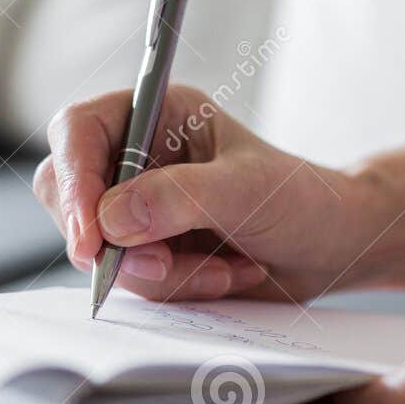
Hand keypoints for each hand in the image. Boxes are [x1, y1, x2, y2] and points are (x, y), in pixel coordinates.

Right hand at [35, 87, 404, 301]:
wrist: (336, 249)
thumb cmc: (303, 201)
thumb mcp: (245, 191)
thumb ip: (178, 198)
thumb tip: (112, 218)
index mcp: (156, 114)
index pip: (78, 131)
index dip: (74, 182)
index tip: (92, 238)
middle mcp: (138, 158)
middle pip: (68, 193)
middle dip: (110, 241)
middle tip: (160, 265)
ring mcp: (139, 209)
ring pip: (101, 250)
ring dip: (164, 273)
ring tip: (227, 265)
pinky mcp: (149, 253)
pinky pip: (132, 282)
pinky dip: (180, 289)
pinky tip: (226, 276)